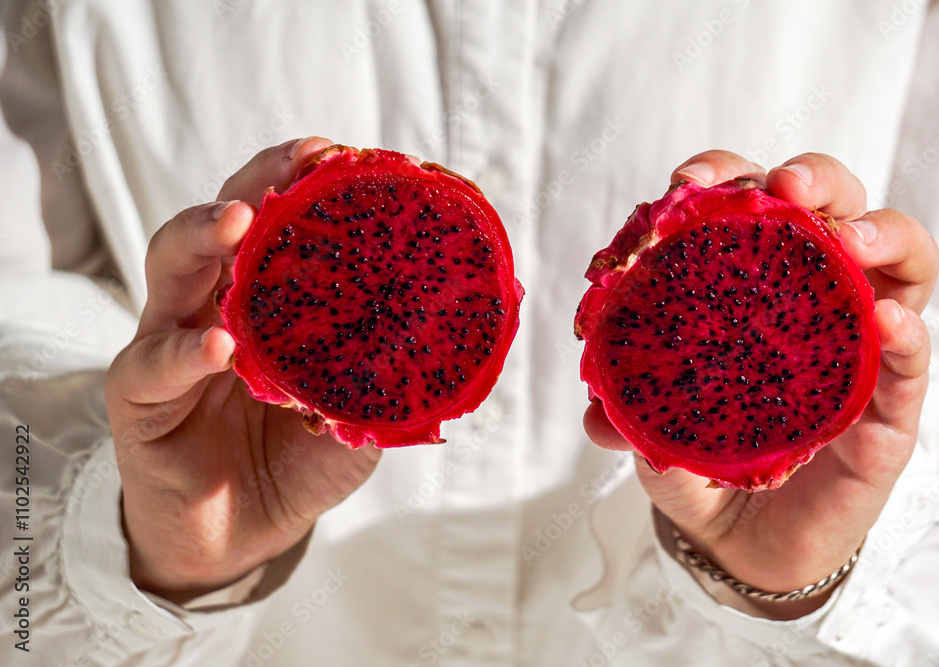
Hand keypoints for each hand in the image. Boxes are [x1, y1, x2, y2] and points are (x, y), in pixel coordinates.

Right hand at [106, 137, 380, 602]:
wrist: (242, 534)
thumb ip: (384, 378)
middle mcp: (214, 306)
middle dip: (257, 182)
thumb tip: (441, 342)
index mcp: (265, 301)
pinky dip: (183, 352)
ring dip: (204, 236)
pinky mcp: (140, 398)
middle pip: (222, 223)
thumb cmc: (297, 460)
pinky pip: (152, 366)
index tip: (342, 155)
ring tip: (241, 222)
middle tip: (299, 161)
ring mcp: (170, 344)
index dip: (302, 183)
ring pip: (171, 268)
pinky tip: (217, 346)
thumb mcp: (356, 414)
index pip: (277, 223)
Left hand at [585, 151, 938, 617]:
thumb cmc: (708, 470)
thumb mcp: (660, 440)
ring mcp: (859, 350)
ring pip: (899, 263)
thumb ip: (633, 421)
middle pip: (835, 211)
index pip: (752, 211)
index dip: (726, 179)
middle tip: (785, 189)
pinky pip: (911, 363)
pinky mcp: (890, 409)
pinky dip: (905, 336)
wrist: (747, 547)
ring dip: (878, 233)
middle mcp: (814, 306)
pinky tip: (886, 321)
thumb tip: (596, 415)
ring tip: (845, 240)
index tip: (688, 184)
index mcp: (754, 293)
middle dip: (815, 180)